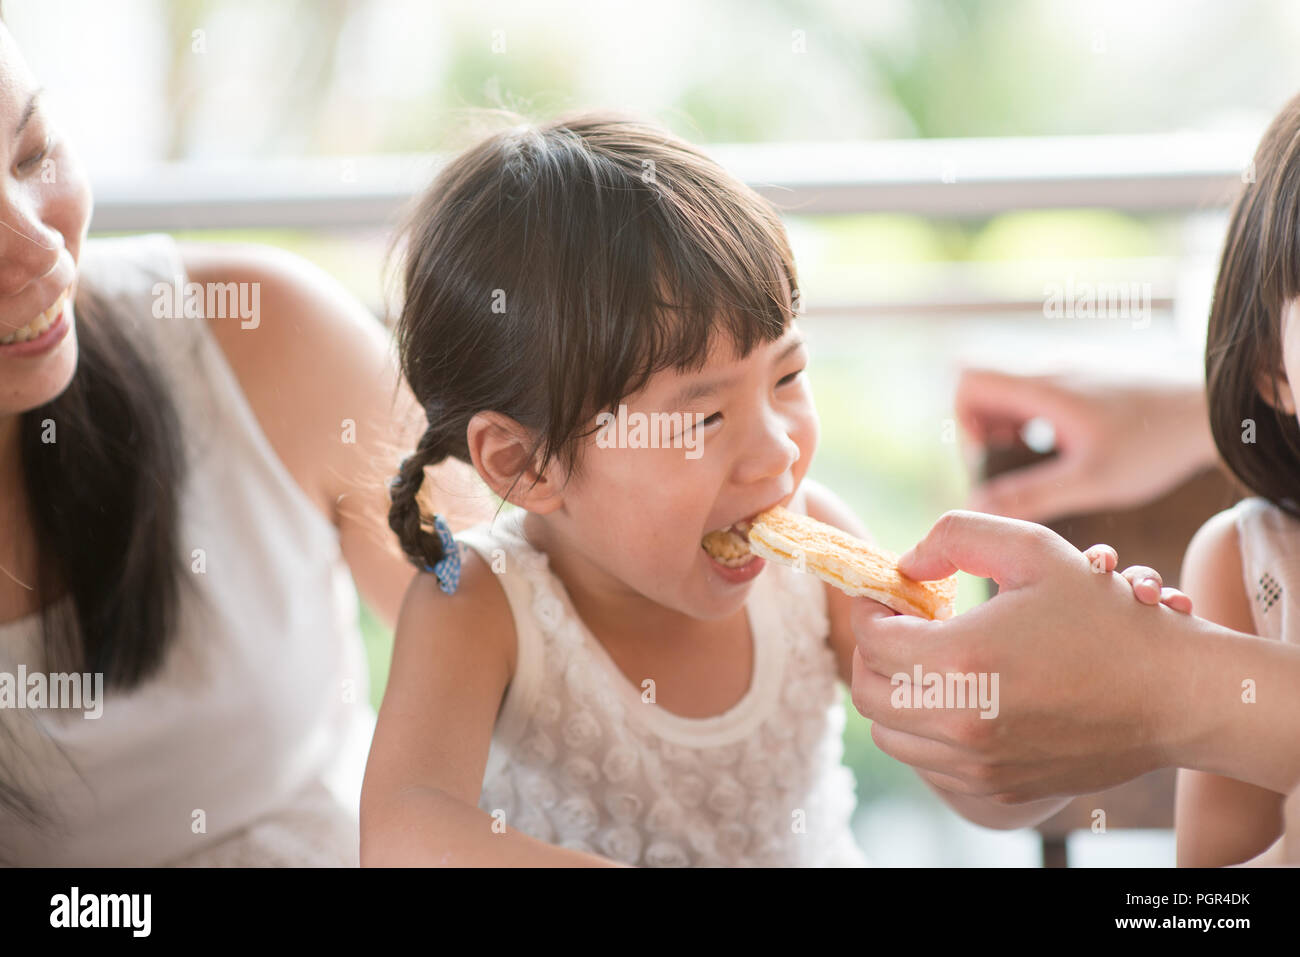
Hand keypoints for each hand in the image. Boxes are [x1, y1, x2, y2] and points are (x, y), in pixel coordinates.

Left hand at [850, 510, 1195, 801]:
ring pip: (891, 734)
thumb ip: (955, 537)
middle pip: (868, 691)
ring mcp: (978, 763)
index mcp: (961, 660)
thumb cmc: (1107, 615)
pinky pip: (928, 762)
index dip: (873, 608)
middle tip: (903, 626)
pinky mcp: (997, 786)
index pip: (871, 639)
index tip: (890, 594)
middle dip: (874, 652)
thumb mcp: (1033, 549)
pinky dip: (926, 730)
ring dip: (896, 692)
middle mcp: (961, 723)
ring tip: (930, 659)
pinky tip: (960, 694)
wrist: (1175, 695)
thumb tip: (907, 566)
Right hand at [957, 368, 1214, 520]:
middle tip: (1008, 462)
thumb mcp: (1091, 480)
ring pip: (1010, 390)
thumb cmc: (1155, 443)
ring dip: (1007, 425)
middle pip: (983, 386)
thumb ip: (1031, 495)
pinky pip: (1037, 393)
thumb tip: (977, 507)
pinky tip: (1062, 448)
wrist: (1212, 409)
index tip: (988, 456)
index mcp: (1043, 389)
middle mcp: (1050, 371)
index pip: (968, 382)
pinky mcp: (1085, 380)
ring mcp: (1068, 372)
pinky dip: (1033, 420)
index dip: (963, 421)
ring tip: (1035, 458)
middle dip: (983, 428)